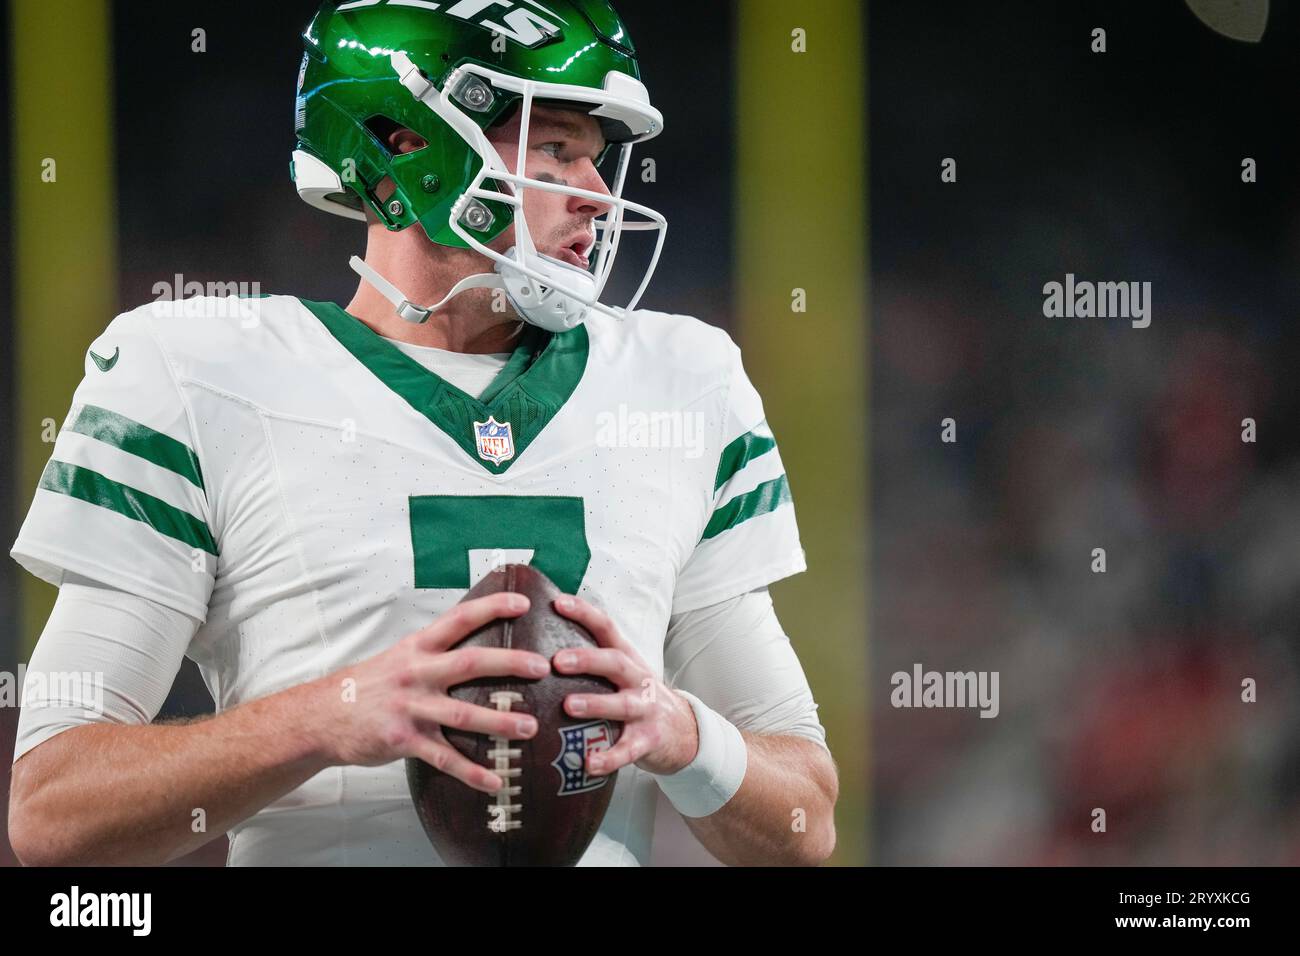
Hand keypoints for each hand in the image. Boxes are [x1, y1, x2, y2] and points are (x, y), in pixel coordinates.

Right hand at [313, 592, 549, 792]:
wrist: (322, 716)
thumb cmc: (370, 684)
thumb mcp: (401, 657)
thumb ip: (436, 651)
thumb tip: (478, 643)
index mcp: (417, 647)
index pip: (459, 619)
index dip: (491, 607)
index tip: (523, 603)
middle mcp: (415, 673)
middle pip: (469, 663)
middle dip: (509, 664)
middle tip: (543, 667)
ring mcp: (409, 708)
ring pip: (462, 715)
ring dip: (499, 723)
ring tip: (530, 728)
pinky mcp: (403, 740)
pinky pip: (444, 759)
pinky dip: (472, 772)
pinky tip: (496, 781)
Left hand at [551, 594, 698, 776]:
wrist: (683, 732)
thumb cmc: (638, 697)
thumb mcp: (623, 672)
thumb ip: (592, 659)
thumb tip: (540, 645)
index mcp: (628, 659)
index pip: (607, 628)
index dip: (584, 613)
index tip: (558, 602)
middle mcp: (638, 680)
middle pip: (615, 662)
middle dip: (587, 660)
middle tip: (556, 661)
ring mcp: (645, 710)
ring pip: (621, 705)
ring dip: (595, 704)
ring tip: (569, 706)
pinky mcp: (647, 740)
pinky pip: (628, 750)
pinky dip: (609, 757)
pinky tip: (589, 763)